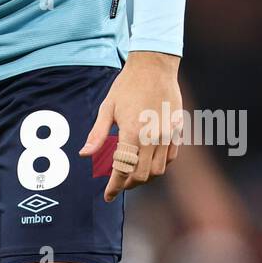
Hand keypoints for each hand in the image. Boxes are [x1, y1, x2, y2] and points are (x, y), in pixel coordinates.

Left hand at [79, 51, 182, 200]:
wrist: (154, 66)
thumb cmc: (127, 85)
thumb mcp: (107, 108)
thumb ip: (97, 135)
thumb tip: (84, 154)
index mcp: (132, 133)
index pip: (123, 170)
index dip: (114, 187)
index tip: (107, 196)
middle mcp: (153, 138)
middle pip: (142, 175)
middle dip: (128, 184)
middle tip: (117, 184)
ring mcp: (168, 135)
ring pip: (159, 170)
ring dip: (144, 177)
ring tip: (131, 174)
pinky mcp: (177, 130)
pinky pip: (170, 157)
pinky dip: (159, 164)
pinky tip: (148, 161)